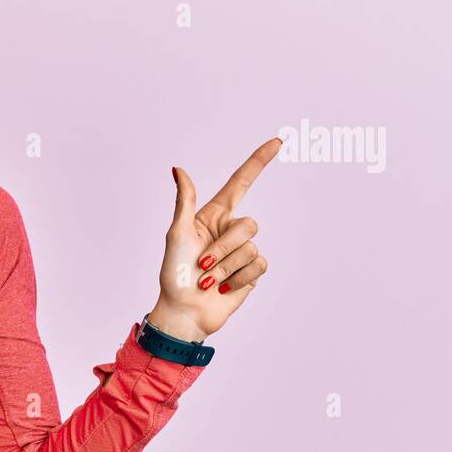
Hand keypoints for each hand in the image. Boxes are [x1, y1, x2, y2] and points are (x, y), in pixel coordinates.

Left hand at [150, 137, 279, 342]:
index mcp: (213, 217)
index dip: (258, 162)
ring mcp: (242, 252)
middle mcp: (230, 231)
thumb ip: (184, 201)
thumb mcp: (176, 234)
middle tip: (200, 267)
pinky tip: (224, 287)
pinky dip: (239, 277)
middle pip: (248, 225)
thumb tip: (178, 169)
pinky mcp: (251, 272)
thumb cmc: (174, 273)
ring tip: (207, 280)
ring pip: (251, 247)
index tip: (277, 141)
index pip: (241, 183)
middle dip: (223, 248)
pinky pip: (259, 264)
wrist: (184, 311)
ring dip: (226, 267)